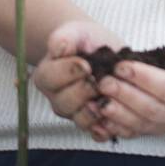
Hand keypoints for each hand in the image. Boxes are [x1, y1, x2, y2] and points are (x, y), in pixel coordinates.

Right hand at [31, 20, 125, 136]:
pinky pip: (97, 133)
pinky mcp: (93, 123)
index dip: (70, 72)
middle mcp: (57, 98)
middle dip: (85, 90)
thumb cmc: (85, 39)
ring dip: (97, 110)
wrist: (101, 50)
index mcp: (47, 75)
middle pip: (65, 103)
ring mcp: (74, 113)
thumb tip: (59, 49)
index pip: (51, 79)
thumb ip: (64, 37)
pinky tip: (117, 117)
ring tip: (110, 97)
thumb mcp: (75, 31)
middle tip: (100, 79)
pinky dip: (107, 128)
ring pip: (81, 120)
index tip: (87, 63)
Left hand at [89, 34, 164, 141]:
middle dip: (126, 96)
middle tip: (103, 82)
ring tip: (98, 100)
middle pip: (152, 110)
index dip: (144, 79)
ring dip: (118, 114)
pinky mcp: (154, 130)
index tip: (122, 65)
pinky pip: (134, 132)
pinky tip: (98, 119)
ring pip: (141, 124)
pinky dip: (115, 127)